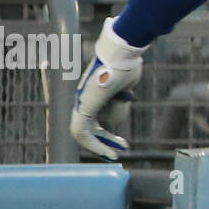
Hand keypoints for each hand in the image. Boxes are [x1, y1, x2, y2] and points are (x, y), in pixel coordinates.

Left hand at [71, 18, 146, 159]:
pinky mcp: (83, 106)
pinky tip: (107, 152)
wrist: (122, 53)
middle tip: (119, 151)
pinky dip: (94, 145)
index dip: (105, 134)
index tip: (121, 142)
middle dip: (104, 143)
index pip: (94, 121)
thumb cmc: (126, 66)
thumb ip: (119, 104)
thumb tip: (115, 121)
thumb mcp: (126, 89)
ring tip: (115, 155)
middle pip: (88, 129)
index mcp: (93, 95)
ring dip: (99, 147)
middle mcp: (83, 100)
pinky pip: (82, 132)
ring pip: (83, 134)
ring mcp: (81, 103)